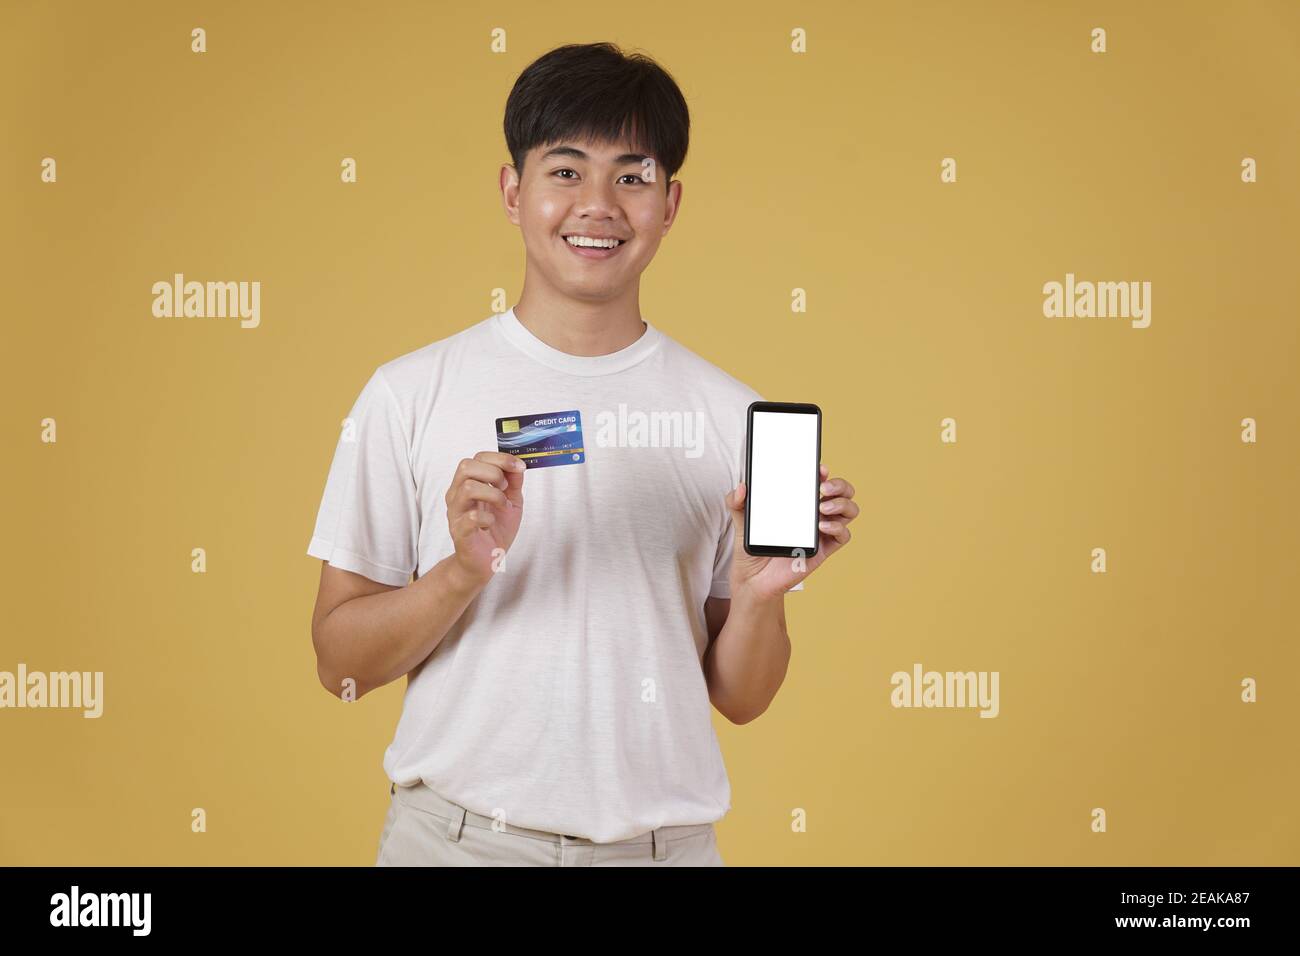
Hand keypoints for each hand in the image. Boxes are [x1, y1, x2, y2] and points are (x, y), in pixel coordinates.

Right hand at [446, 451, 525, 585]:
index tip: (519, 467)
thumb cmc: (495, 529)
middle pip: (466, 466)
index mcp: (468, 484)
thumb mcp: (511, 501)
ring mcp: (456, 513)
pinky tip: (492, 523)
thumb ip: (514, 482)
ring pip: (468, 488)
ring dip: (493, 494)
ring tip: (502, 505)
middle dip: (493, 473)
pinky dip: (488, 517)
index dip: (500, 458)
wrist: (486, 561)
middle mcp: (457, 495)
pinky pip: (471, 517)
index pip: (477, 458)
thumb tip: (518, 464)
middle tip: (505, 488)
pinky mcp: (459, 532)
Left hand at [724, 463, 857, 599]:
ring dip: (842, 504)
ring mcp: (822, 532)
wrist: (752, 579)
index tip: (818, 468)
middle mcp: (815, 514)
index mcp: (800, 503)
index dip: (824, 472)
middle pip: (843, 493)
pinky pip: (843, 536)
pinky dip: (838, 528)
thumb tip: (741, 486)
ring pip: (849, 511)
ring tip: (822, 507)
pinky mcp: (823, 550)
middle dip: (840, 484)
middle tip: (823, 487)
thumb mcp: (741, 521)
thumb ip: (736, 502)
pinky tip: (821, 527)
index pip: (820, 481)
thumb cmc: (753, 548)